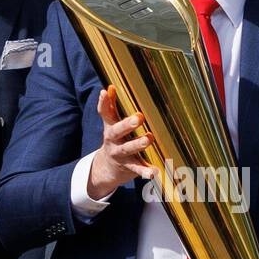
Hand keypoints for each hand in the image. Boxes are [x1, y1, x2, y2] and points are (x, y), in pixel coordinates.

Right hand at [86, 85, 154, 199]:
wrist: (107, 167)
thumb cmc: (115, 139)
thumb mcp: (110, 124)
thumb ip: (110, 107)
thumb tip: (110, 87)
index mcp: (110, 128)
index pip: (105, 114)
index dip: (104, 103)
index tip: (104, 91)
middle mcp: (113, 141)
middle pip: (117, 132)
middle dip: (126, 125)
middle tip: (139, 117)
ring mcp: (121, 155)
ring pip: (128, 149)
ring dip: (138, 144)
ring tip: (148, 139)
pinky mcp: (130, 167)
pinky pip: (138, 169)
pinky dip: (146, 171)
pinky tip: (155, 171)